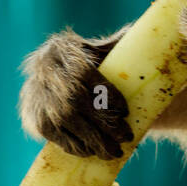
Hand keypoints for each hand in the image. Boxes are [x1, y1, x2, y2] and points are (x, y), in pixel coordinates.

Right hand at [19, 29, 132, 158]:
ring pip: (66, 122)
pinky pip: (56, 136)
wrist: (55, 77)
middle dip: (103, 123)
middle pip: (75, 102)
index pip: (85, 75)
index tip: (126, 111)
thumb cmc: (92, 62)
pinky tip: (92, 151)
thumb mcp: (105, 48)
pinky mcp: (34, 118)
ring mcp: (37, 95)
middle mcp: (45, 71)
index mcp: (63, 49)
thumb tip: (151, 34)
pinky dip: (75, 146)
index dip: (107, 95)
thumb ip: (125, 43)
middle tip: (126, 137)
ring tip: (115, 152)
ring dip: (92, 140)